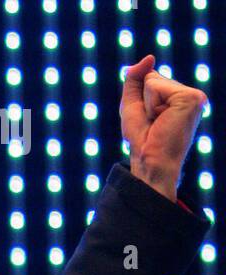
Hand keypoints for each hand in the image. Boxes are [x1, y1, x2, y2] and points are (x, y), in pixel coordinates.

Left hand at [120, 54, 206, 201]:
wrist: (150, 163)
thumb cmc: (142, 140)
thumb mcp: (133, 105)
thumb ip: (135, 79)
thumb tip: (149, 57)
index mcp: (180, 98)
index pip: (152, 80)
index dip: (142, 100)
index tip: (150, 121)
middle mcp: (191, 96)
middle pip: (152, 78)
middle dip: (144, 102)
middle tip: (153, 124)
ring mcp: (194, 96)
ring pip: (154, 81)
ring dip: (147, 105)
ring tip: (157, 123)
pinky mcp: (192, 99)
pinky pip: (157, 87)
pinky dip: (152, 105)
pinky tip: (162, 120)